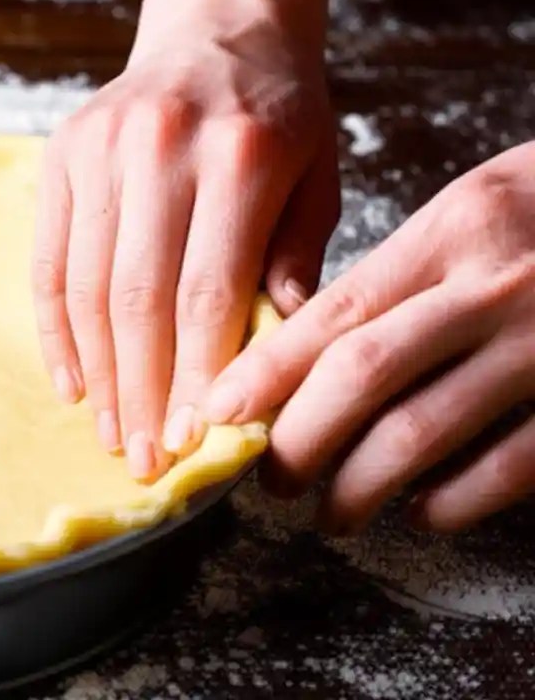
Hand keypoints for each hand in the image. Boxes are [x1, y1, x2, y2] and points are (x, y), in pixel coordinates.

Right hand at [33, 0, 335, 480]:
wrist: (219, 31)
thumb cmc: (279, 113)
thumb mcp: (318, 176)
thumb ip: (296, 262)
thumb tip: (270, 366)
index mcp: (240, 156)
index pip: (207, 294)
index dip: (196, 377)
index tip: (194, 441)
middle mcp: (160, 151)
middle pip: (138, 301)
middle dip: (142, 393)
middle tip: (146, 459)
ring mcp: (99, 152)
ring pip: (86, 288)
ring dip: (97, 375)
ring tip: (111, 434)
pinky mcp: (59, 158)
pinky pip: (47, 262)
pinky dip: (55, 331)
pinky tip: (71, 383)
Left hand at [205, 141, 534, 533]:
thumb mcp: (477, 208)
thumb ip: (400, 273)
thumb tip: (302, 346)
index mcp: (454, 230)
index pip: (333, 312)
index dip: (264, 373)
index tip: (215, 413)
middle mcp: (495, 285)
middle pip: (361, 374)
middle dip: (297, 439)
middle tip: (268, 480)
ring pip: (425, 431)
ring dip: (360, 486)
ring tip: (330, 514)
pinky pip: (511, 466)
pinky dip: (455, 501)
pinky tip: (424, 513)